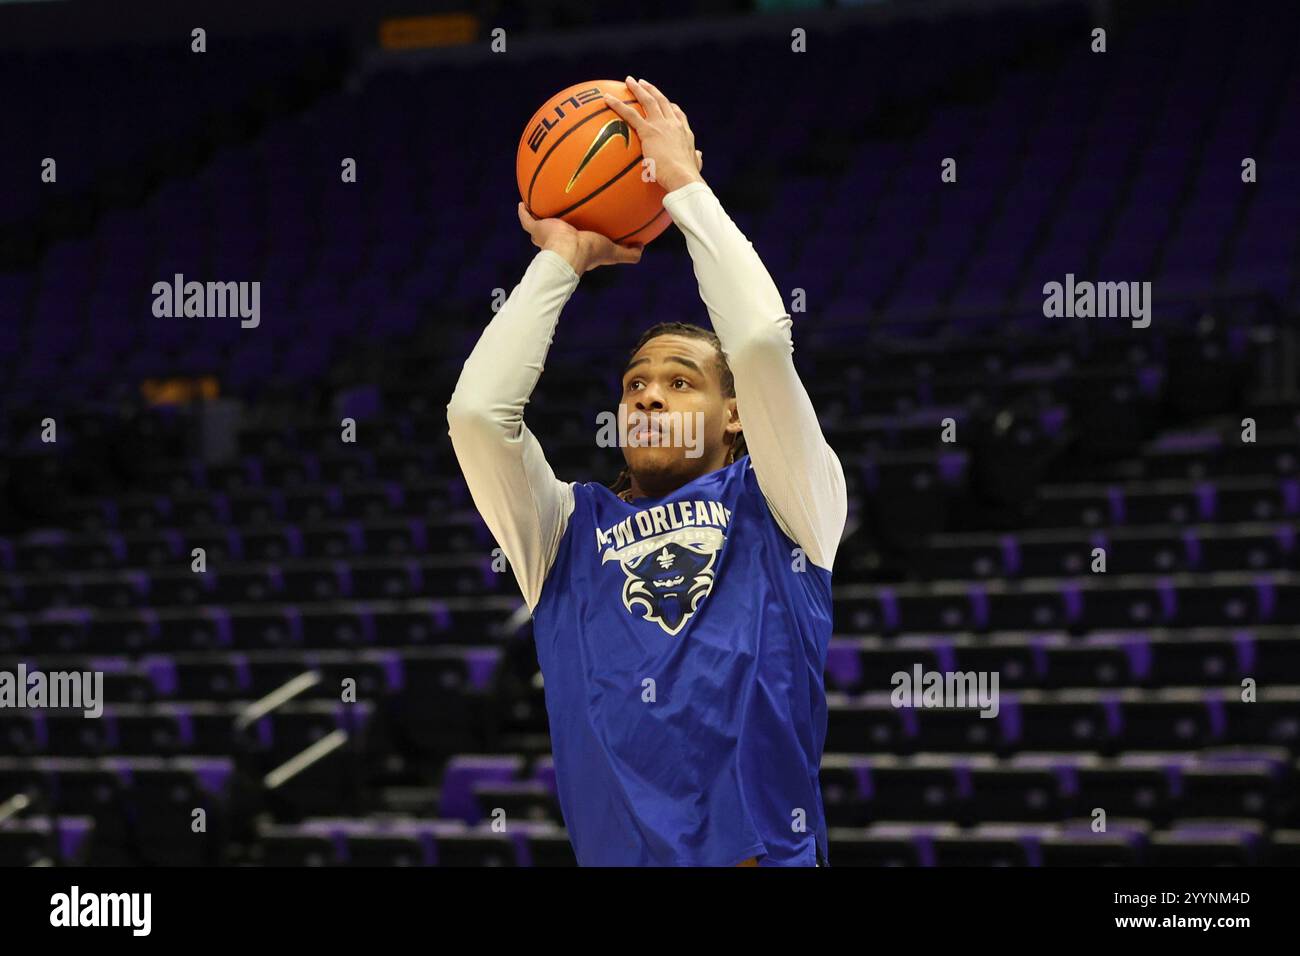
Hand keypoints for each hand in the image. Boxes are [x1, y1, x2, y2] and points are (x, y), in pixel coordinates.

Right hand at [517, 202, 643, 273]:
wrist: (567, 251)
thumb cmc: (589, 251)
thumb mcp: (613, 251)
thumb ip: (628, 252)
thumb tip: (642, 248)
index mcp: (575, 247)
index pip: (576, 242)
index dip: (578, 237)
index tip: (581, 230)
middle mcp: (558, 243)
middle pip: (556, 234)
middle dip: (556, 227)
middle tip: (559, 216)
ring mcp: (545, 236)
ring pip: (540, 225)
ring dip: (540, 217)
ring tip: (540, 203)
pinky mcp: (536, 228)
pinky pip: (527, 218)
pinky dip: (523, 211)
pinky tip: (522, 202)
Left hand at [602, 77, 704, 193]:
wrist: (683, 177)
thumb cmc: (687, 177)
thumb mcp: (695, 165)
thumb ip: (696, 159)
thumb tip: (699, 156)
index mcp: (685, 133)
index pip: (677, 115)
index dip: (671, 108)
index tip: (667, 103)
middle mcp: (673, 124)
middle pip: (662, 101)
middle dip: (652, 90)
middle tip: (643, 83)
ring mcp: (661, 125)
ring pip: (648, 101)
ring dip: (637, 89)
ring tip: (629, 81)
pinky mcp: (648, 130)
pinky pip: (630, 114)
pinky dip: (618, 105)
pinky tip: (607, 99)